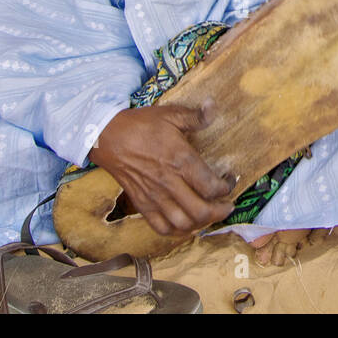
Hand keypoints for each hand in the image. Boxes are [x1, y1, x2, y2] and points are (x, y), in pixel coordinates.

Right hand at [89, 103, 236, 236]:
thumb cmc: (141, 125)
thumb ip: (196, 115)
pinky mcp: (142, 205)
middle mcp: (170, 183)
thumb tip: (214, 106)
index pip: (211, 186)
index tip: (229, 181)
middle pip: (201, 211)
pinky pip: (161, 228)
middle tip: (226, 205)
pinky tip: (186, 223)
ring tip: (209, 215)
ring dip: (200, 224)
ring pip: (183, 223)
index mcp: (181, 161)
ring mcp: (155, 197)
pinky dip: (177, 231)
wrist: (107, 137)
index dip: (226, 188)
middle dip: (219, 211)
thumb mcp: (170, 114)